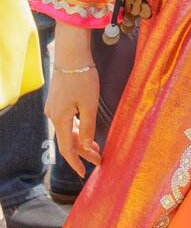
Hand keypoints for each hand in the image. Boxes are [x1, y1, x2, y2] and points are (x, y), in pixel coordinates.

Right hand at [46, 26, 101, 178]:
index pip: (66, 148)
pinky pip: (67, 120)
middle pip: (67, 140)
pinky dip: (77, 128)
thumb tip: (85, 146)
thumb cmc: (83, 78)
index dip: (76, 161)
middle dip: (83, 151)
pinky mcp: (58, 101)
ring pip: (68, 130)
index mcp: (60, 119)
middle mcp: (54, 116)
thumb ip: (87, 126)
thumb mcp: (89, 104)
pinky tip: (87, 131)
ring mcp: (54, 108)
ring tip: (96, 148)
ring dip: (81, 140)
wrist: (71, 56)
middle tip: (98, 160)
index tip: (85, 172)